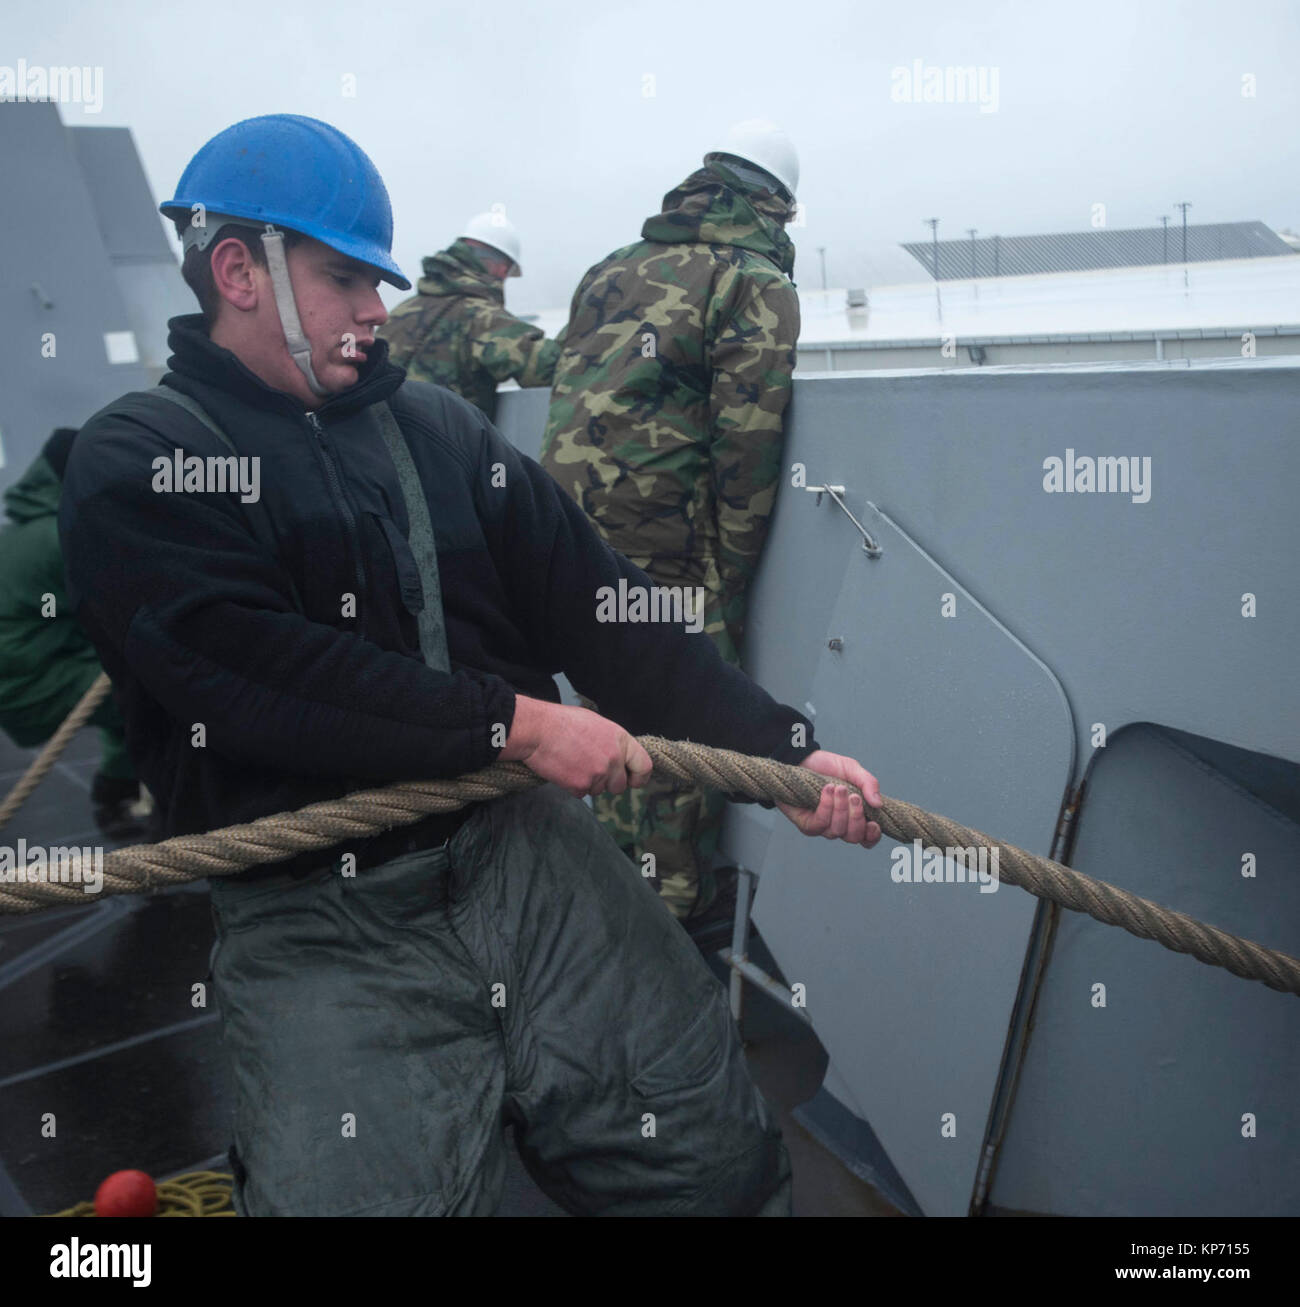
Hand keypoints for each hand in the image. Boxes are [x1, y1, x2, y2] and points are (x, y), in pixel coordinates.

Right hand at [501, 696, 652, 798]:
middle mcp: (613, 758)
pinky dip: (572, 786)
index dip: (639, 777)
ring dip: (588, 783)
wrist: (538, 730)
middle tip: (590, 770)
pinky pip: (582, 793)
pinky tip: (564, 769)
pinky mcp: (581, 785)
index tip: (633, 781)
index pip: (644, 766)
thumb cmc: (564, 723)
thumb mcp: (598, 724)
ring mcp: (598, 773)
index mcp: (621, 740)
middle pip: (620, 785)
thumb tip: (621, 757)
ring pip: (599, 790)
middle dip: (607, 783)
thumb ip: (613, 743)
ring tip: (573, 763)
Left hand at [776, 750, 882, 847]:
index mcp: (854, 816)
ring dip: (840, 809)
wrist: (803, 758)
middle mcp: (840, 825)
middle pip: (854, 837)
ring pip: (837, 831)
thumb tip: (878, 804)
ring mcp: (823, 827)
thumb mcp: (853, 770)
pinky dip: (826, 807)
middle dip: (856, 818)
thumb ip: (869, 784)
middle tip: (854, 796)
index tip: (873, 823)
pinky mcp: (807, 824)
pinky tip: (827, 790)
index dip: (872, 836)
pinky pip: (820, 824)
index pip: (867, 838)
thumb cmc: (829, 767)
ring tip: (838, 788)